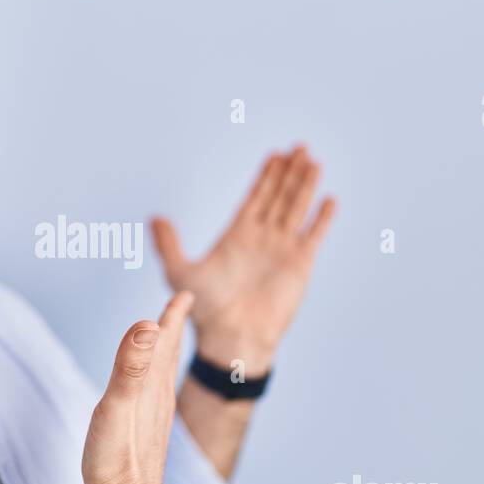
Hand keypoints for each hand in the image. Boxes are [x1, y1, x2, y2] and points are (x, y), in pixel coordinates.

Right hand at [41, 291, 192, 483]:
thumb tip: (148, 323)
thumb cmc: (118, 464)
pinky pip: (148, 401)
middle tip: (176, 308)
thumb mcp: (119, 407)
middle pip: (165, 358)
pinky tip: (144, 397)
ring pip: (159, 380)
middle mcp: (157, 404)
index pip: (164, 344)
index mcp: (154, 390)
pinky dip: (148, 384)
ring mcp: (151, 424)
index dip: (171, 317)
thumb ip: (132, 366)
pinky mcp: (140, 441)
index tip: (184, 293)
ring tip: (160, 345)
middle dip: (168, 330)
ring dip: (160, 356)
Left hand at [150, 145, 335, 374]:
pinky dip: (322, 218)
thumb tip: (154, 218)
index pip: (255, 197)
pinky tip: (329, 199)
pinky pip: (313, 235)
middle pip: (279, 197)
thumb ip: (168, 244)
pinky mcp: (300, 265)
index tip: (275, 154)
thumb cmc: (204, 309)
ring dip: (306, 185)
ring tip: (313, 161)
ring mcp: (282, 250)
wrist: (231, 336)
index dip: (266, 176)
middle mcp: (262, 238)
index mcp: (237, 235)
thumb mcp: (179, 272)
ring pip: (297, 209)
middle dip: (289, 172)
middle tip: (299, 147)